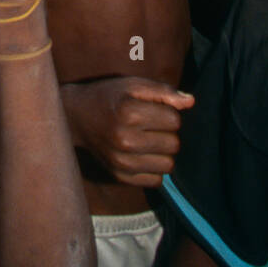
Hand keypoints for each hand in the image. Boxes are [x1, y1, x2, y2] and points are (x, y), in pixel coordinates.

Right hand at [64, 76, 193, 187]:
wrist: (76, 116)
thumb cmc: (109, 97)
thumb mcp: (133, 85)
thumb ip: (163, 91)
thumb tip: (190, 102)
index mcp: (129, 113)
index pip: (174, 120)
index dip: (168, 112)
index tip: (153, 110)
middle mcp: (125, 139)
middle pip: (174, 144)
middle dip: (166, 133)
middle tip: (150, 125)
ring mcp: (122, 161)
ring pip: (168, 165)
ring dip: (162, 153)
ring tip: (147, 140)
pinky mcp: (120, 176)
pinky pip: (155, 181)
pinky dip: (153, 169)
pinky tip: (142, 155)